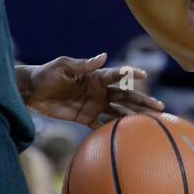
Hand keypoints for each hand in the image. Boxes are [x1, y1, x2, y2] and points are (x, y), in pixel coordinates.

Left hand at [23, 55, 163, 128]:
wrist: (33, 91)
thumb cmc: (47, 74)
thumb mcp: (64, 66)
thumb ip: (84, 65)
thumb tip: (104, 56)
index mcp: (96, 77)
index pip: (118, 76)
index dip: (130, 75)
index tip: (144, 75)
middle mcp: (100, 91)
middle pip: (126, 96)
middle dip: (143, 102)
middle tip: (160, 107)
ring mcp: (95, 105)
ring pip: (119, 111)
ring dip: (134, 117)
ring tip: (152, 122)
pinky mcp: (86, 118)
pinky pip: (103, 125)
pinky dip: (114, 130)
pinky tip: (128, 137)